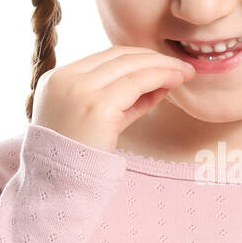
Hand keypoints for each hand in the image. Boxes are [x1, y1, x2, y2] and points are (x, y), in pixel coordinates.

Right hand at [30, 46, 195, 151]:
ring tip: (184, 73)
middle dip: (154, 59)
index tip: (161, 65)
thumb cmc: (78, 159)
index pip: (104, 58)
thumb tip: (159, 84)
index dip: (138, 58)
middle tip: (181, 67)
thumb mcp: (97, 123)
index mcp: (57, 79)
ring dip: (162, 66)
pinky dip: (160, 77)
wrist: (59, 186)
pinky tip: (175, 81)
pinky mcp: (98, 106)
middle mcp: (66, 79)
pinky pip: (136, 83)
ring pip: (130, 66)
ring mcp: (80, 90)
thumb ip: (123, 102)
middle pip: (118, 56)